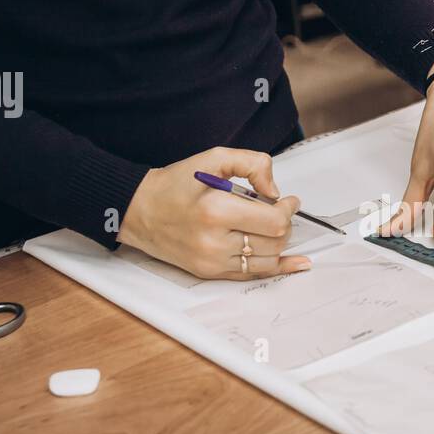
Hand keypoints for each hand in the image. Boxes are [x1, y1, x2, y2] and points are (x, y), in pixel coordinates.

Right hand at [118, 147, 310, 279]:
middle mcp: (214, 241)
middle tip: (280, 210)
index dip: (288, 210)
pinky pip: (252, 275)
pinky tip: (293, 263)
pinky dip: (276, 267)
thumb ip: (251, 165)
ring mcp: (212, 261)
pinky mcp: (210, 272)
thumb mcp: (212, 159)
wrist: (139, 210)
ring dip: (279, 242)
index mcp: (215, 210)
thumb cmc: (174, 185)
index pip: (273, 220)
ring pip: (267, 259)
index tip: (289, 200)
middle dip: (285, 224)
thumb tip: (275, 190)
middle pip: (274, 241)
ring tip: (272, 226)